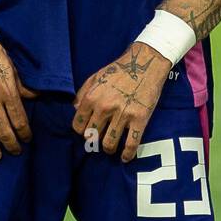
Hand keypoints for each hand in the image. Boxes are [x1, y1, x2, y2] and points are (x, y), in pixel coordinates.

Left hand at [72, 42, 170, 163]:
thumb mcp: (95, 77)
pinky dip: (127, 155)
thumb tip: (75, 111)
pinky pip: (131, 144)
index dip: (82, 131)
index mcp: (92, 97)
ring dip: (108, 149)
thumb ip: (82, 94)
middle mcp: (105, 107)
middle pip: (92, 137)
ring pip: (108, 145)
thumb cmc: (119, 70)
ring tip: (111, 147)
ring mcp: (123, 114)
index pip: (78, 127)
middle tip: (100, 138)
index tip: (88, 131)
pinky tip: (125, 157)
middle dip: (94, 140)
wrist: (145, 62)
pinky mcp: (140, 119)